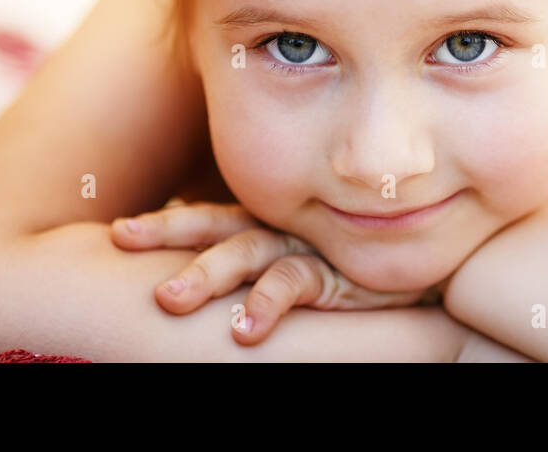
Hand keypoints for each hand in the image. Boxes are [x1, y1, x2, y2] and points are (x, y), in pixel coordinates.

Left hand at [111, 199, 445, 343]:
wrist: (430, 265)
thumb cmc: (360, 259)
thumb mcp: (305, 255)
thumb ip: (262, 252)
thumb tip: (209, 258)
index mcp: (268, 225)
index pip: (209, 219)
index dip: (166, 223)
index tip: (117, 233)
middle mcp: (282, 230)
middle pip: (215, 226)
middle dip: (168, 233)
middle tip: (123, 239)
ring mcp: (307, 248)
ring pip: (247, 254)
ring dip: (207, 275)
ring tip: (168, 301)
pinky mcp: (334, 274)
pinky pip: (295, 285)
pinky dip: (267, 305)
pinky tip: (243, 328)